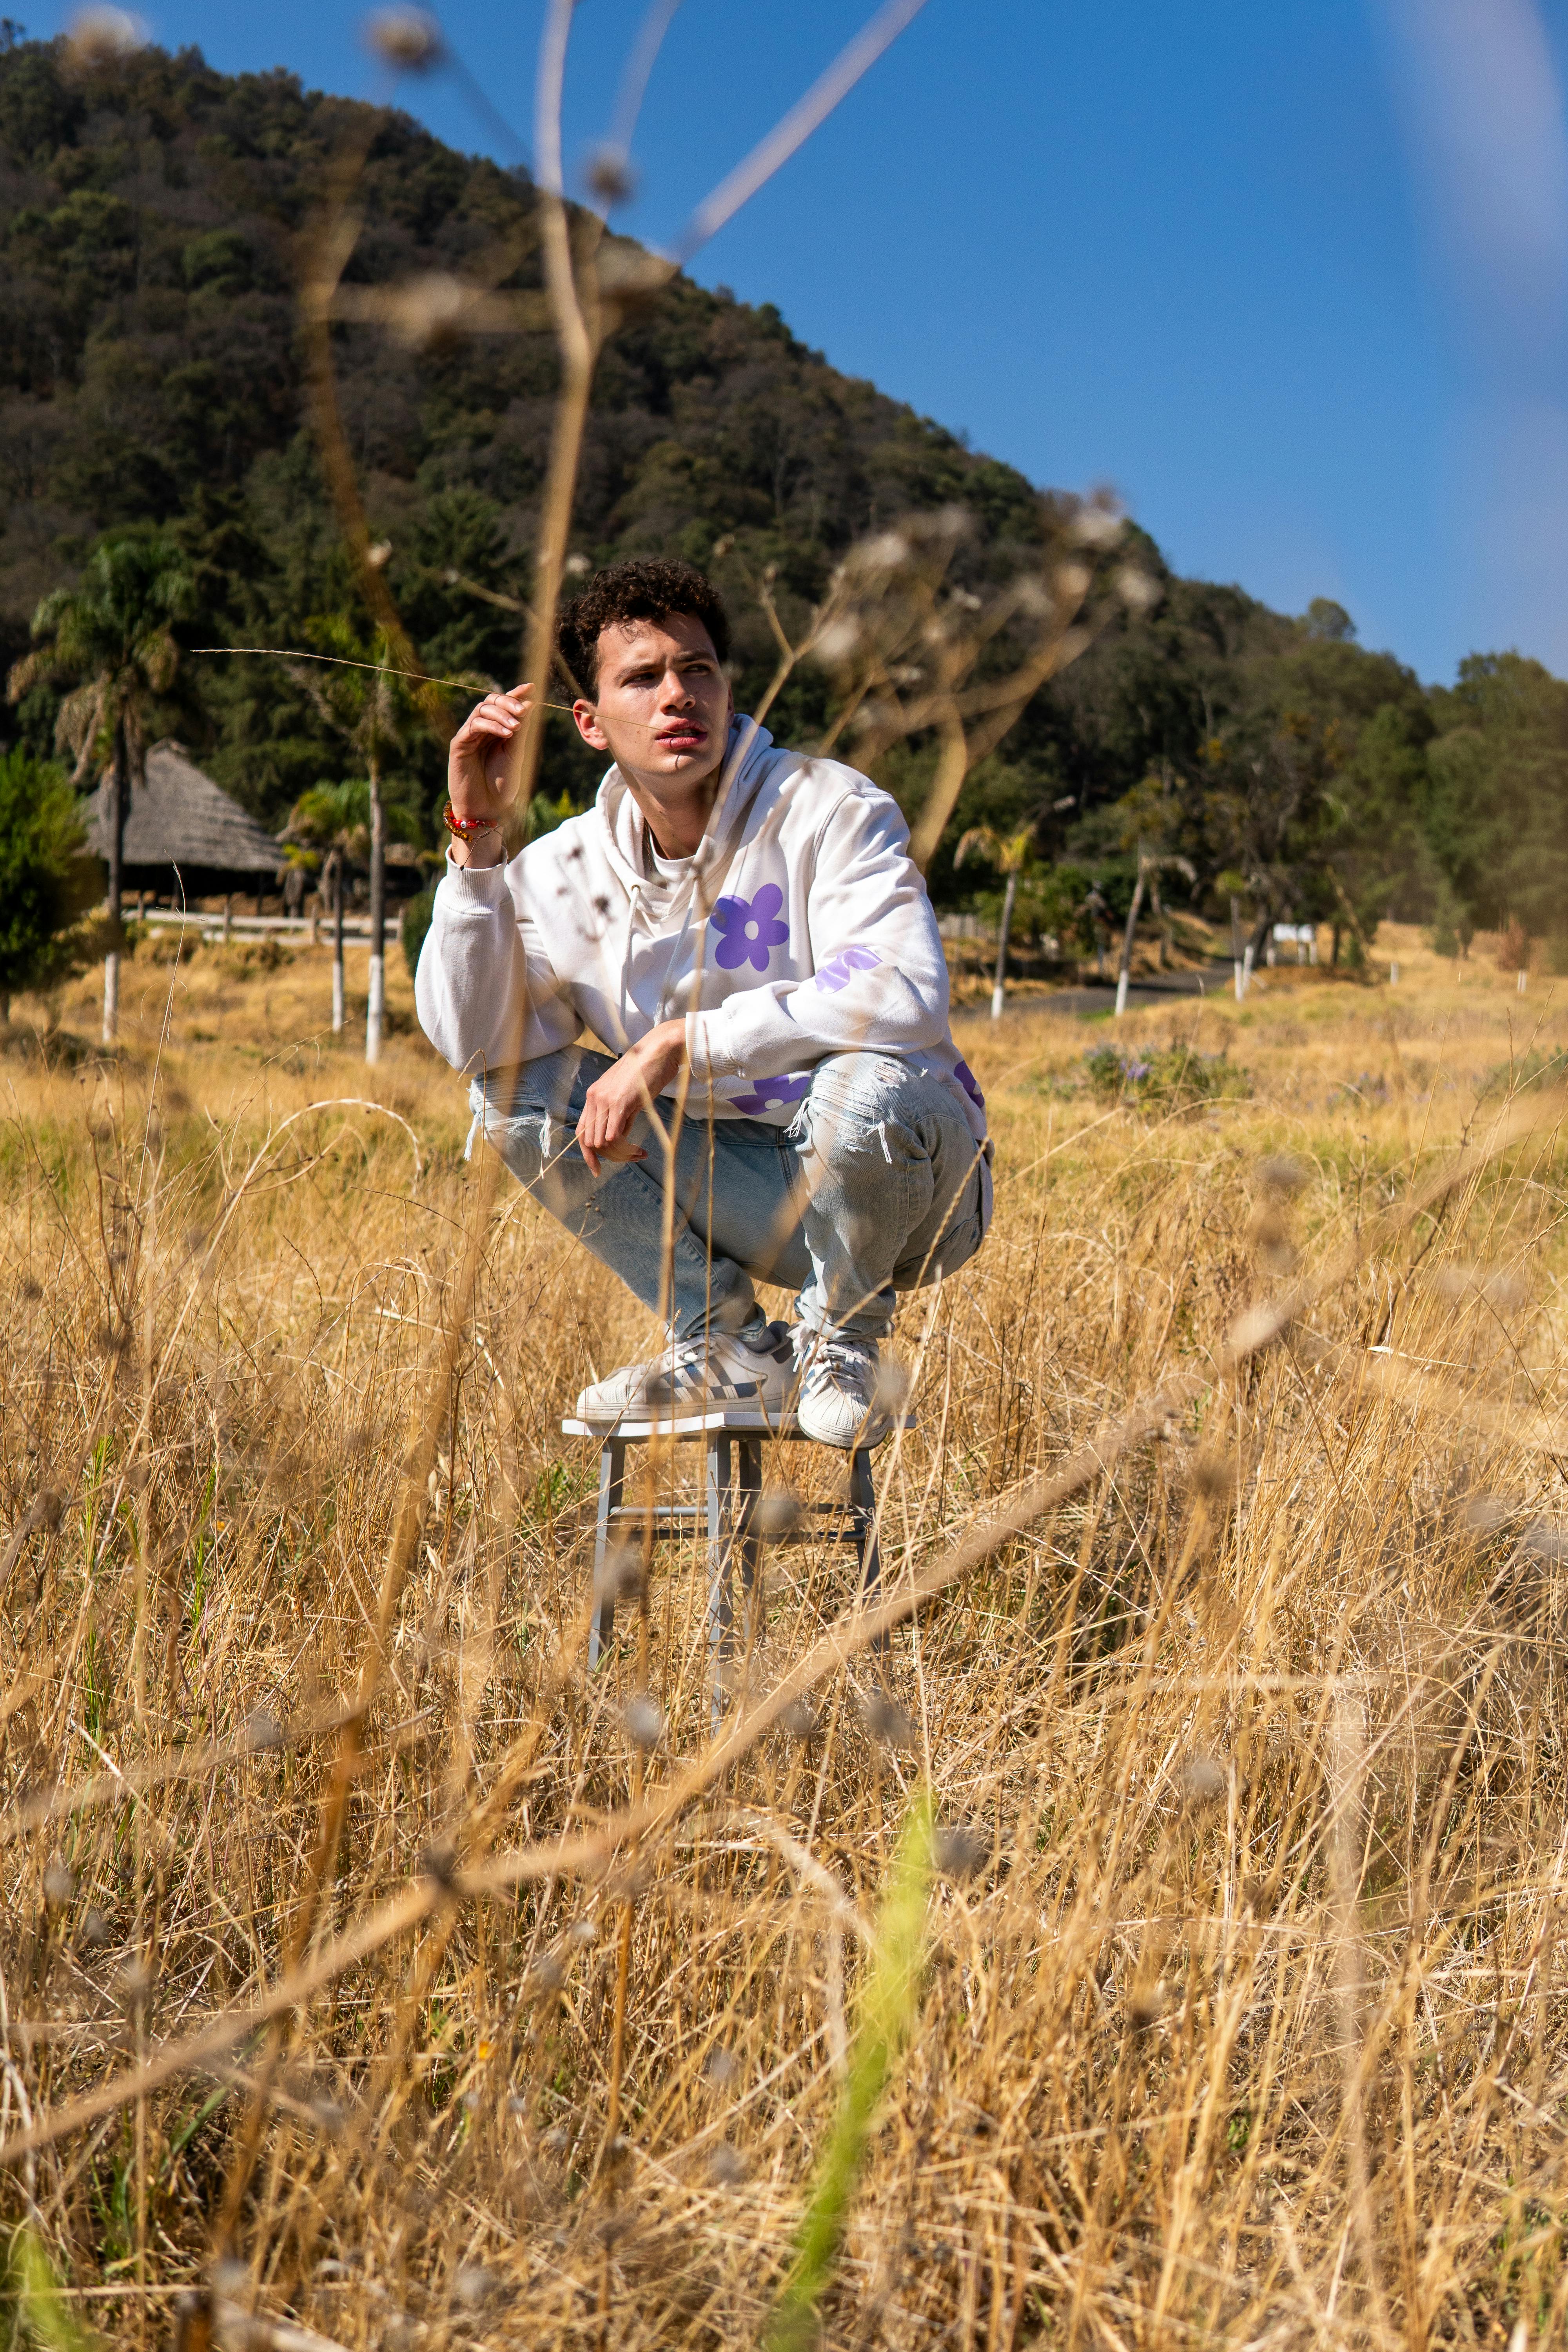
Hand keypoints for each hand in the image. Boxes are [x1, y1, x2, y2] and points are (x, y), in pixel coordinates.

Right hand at [446, 685, 530, 865]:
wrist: (487, 810)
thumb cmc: (502, 785)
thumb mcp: (516, 753)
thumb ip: (521, 729)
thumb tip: (530, 702)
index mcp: (497, 731)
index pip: (504, 705)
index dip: (516, 693)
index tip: (531, 686)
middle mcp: (482, 730)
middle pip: (491, 701)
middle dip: (508, 701)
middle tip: (524, 708)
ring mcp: (469, 736)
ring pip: (482, 709)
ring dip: (501, 714)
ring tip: (516, 727)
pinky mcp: (459, 744)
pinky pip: (473, 725)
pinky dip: (491, 724)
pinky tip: (506, 733)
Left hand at [576, 1020, 685, 1176]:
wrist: (660, 1049)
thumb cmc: (649, 1070)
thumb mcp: (628, 1092)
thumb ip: (619, 1112)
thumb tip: (619, 1137)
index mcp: (594, 1095)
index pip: (581, 1132)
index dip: (588, 1154)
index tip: (598, 1168)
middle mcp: (595, 1098)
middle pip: (590, 1142)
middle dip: (610, 1157)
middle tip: (632, 1157)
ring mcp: (606, 1100)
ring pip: (602, 1143)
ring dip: (620, 1155)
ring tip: (638, 1154)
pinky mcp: (621, 1103)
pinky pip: (614, 1136)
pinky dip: (626, 1150)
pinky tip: (640, 1151)